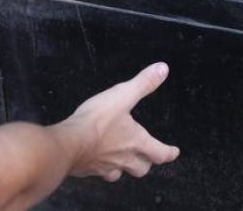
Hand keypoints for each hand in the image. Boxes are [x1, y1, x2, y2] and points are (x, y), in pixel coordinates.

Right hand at [59, 62, 180, 181]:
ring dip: (123, 168)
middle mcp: (124, 158)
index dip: (168, 153)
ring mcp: (105, 167)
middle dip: (146, 163)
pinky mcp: (88, 170)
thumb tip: (163, 69)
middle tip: (147, 157)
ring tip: (122, 161)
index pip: (159, 153)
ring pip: (120, 173)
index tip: (174, 152)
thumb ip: (143, 83)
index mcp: (136, 142)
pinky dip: (101, 167)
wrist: (68, 143)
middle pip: (141, 168)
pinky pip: (99, 173)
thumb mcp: (122, 96)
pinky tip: (96, 160)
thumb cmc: (97, 120)